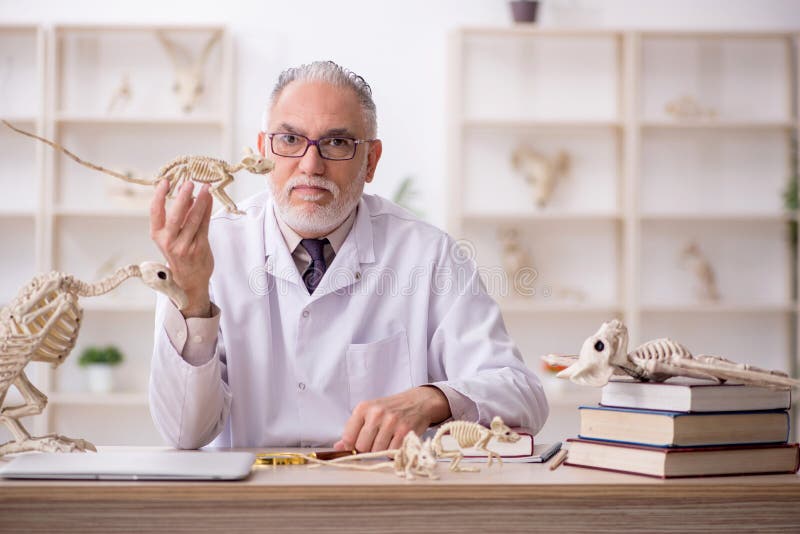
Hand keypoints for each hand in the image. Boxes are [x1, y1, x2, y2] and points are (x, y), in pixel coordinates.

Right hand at [150, 180, 214, 316]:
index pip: (155, 212)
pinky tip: (209, 199)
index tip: (165, 181)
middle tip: (189, 182)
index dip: (159, 195)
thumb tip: (185, 192)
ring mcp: (185, 246)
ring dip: (201, 201)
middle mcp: (169, 241)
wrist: (189, 280)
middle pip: (176, 215)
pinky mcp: (199, 247)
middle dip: (182, 197)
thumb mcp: (172, 236)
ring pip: (194, 219)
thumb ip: (179, 215)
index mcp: (158, 235)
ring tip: (205, 187)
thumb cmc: (180, 254)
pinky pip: (205, 225)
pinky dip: (207, 210)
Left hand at [334, 386, 450, 452]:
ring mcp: (391, 422)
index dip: (351, 447)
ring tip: (387, 441)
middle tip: (376, 442)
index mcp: (363, 408)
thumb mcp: (369, 413)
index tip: (357, 447)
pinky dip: (392, 453)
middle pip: (362, 447)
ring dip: (381, 452)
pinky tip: (395, 443)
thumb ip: (353, 430)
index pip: (348, 438)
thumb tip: (337, 448)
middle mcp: (376, 413)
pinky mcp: (405, 431)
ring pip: (376, 451)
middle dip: (367, 450)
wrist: (417, 401)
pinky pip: (391, 452)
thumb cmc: (391, 409)